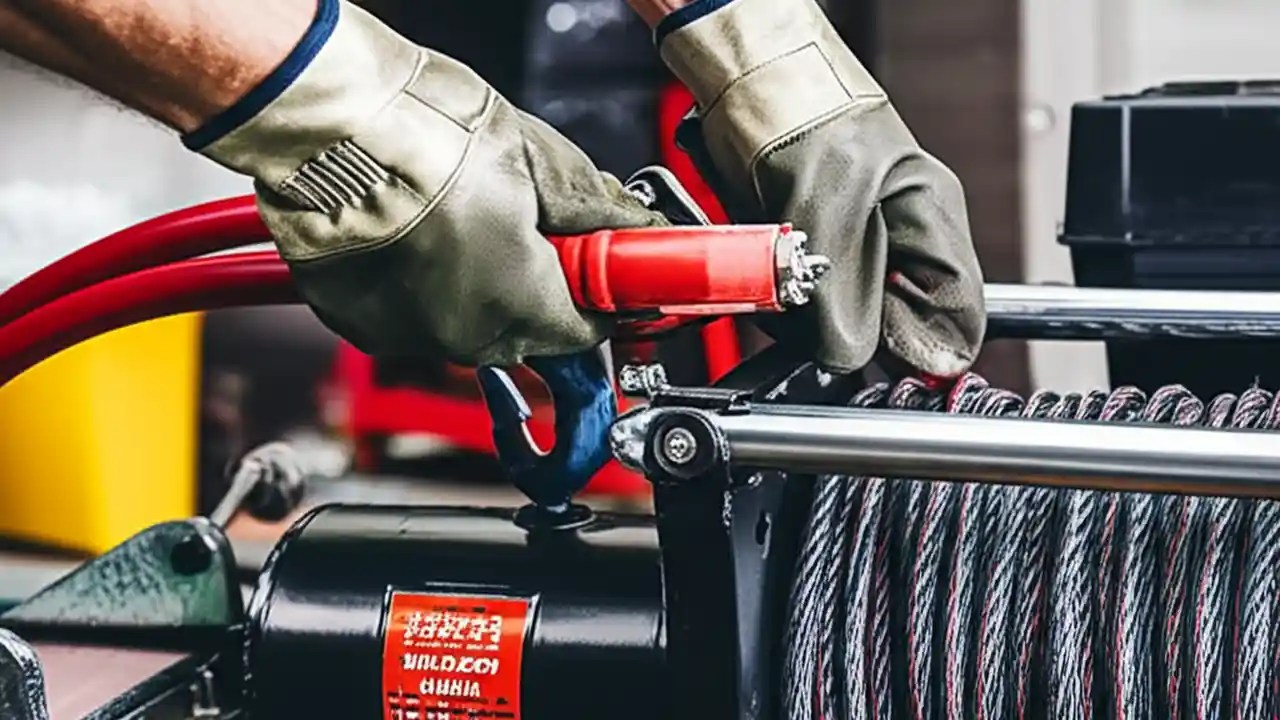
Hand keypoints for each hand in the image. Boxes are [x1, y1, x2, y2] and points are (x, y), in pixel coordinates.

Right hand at [191, 0, 668, 366]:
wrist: (326, 124)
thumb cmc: (424, 134)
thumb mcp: (536, 160)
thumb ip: (592, 207)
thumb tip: (628, 221)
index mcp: (523, 304)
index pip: (585, 331)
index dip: (597, 300)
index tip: (599, 276)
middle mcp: (465, 334)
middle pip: (526, 333)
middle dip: (537, 291)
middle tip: (531, 235)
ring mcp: (405, 332)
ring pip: (463, 324)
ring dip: (475, 288)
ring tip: (462, 223)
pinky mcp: (355, 319)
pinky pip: (407, 314)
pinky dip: (417, 286)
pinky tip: (413, 237)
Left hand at [653, 0, 986, 377]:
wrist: (744, 86)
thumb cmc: (800, 117)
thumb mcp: (827, 209)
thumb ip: (842, 291)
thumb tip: (852, 357)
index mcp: (931, 224)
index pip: (957, 319)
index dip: (919, 350)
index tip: (874, 355)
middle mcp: (903, 241)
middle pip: (896, 329)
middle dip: (852, 332)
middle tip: (814, 307)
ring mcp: (861, 247)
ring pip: (847, 322)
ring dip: (811, 318)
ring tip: (788, 279)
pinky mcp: (819, 253)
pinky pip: (810, 304)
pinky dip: (788, 303)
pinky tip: (773, 275)